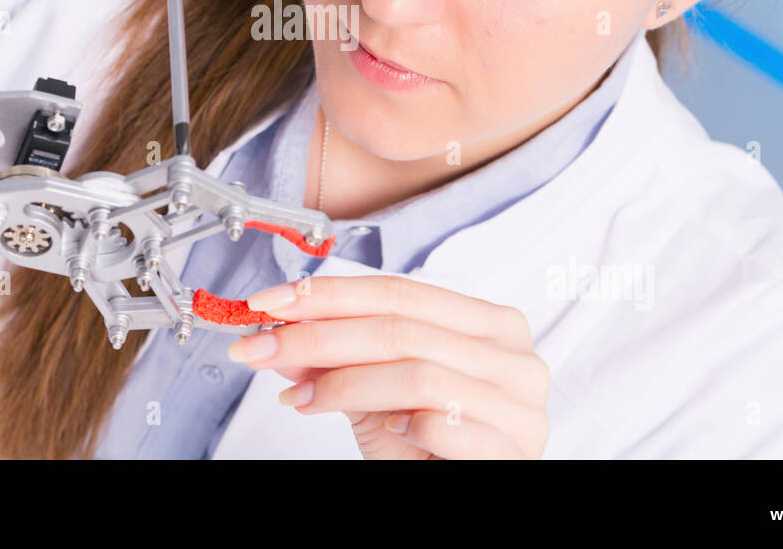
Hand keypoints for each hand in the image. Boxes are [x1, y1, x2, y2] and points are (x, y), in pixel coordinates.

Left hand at [227, 275, 549, 458]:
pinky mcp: (514, 450)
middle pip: (401, 330)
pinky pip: (447, 424)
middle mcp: (514, 356)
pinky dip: (405, 422)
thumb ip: (332, 358)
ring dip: (343, 384)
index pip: (400, 292)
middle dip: (318, 336)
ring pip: (418, 374)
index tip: (269, 303)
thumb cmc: (426, 447)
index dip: (329, 295)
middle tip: (260, 347)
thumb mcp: (372, 393)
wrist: (456, 490)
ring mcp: (521, 405)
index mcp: (489, 324)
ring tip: (301, 397)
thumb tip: (274, 326)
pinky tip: (386, 427)